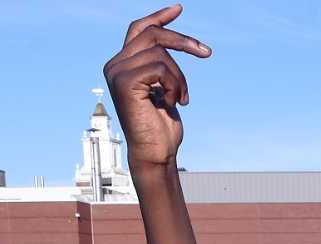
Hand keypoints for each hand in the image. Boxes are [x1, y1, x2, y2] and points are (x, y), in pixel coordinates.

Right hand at [103, 5, 210, 169]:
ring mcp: (117, 72)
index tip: (179, 8)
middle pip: (152, 34)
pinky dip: (175, 84)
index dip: (159, 17)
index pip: (139, 30)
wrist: (156, 152)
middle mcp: (114, 65)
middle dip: (182, 42)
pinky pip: (161, 68)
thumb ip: (161, 64)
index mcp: (121, 65)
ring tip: (181, 99)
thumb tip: (172, 38)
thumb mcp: (164, 87)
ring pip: (161, 53)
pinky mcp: (125, 81)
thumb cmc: (161, 126)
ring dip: (179, 77)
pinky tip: (173, 103)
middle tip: (206, 53)